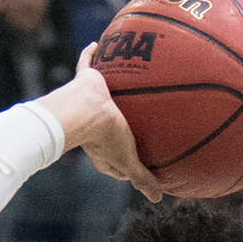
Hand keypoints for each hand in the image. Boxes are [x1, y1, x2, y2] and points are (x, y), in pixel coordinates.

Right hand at [54, 48, 162, 200]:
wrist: (84, 111)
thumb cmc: (106, 137)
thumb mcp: (129, 161)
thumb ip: (142, 178)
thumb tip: (158, 198)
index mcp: (102, 146)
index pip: (117, 155)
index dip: (127, 158)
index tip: (139, 156)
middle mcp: (95, 122)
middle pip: (111, 122)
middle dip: (122, 121)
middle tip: (135, 120)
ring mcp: (89, 99)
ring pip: (101, 91)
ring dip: (110, 86)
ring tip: (123, 79)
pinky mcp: (85, 78)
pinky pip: (87, 61)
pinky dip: (91, 53)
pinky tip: (98, 42)